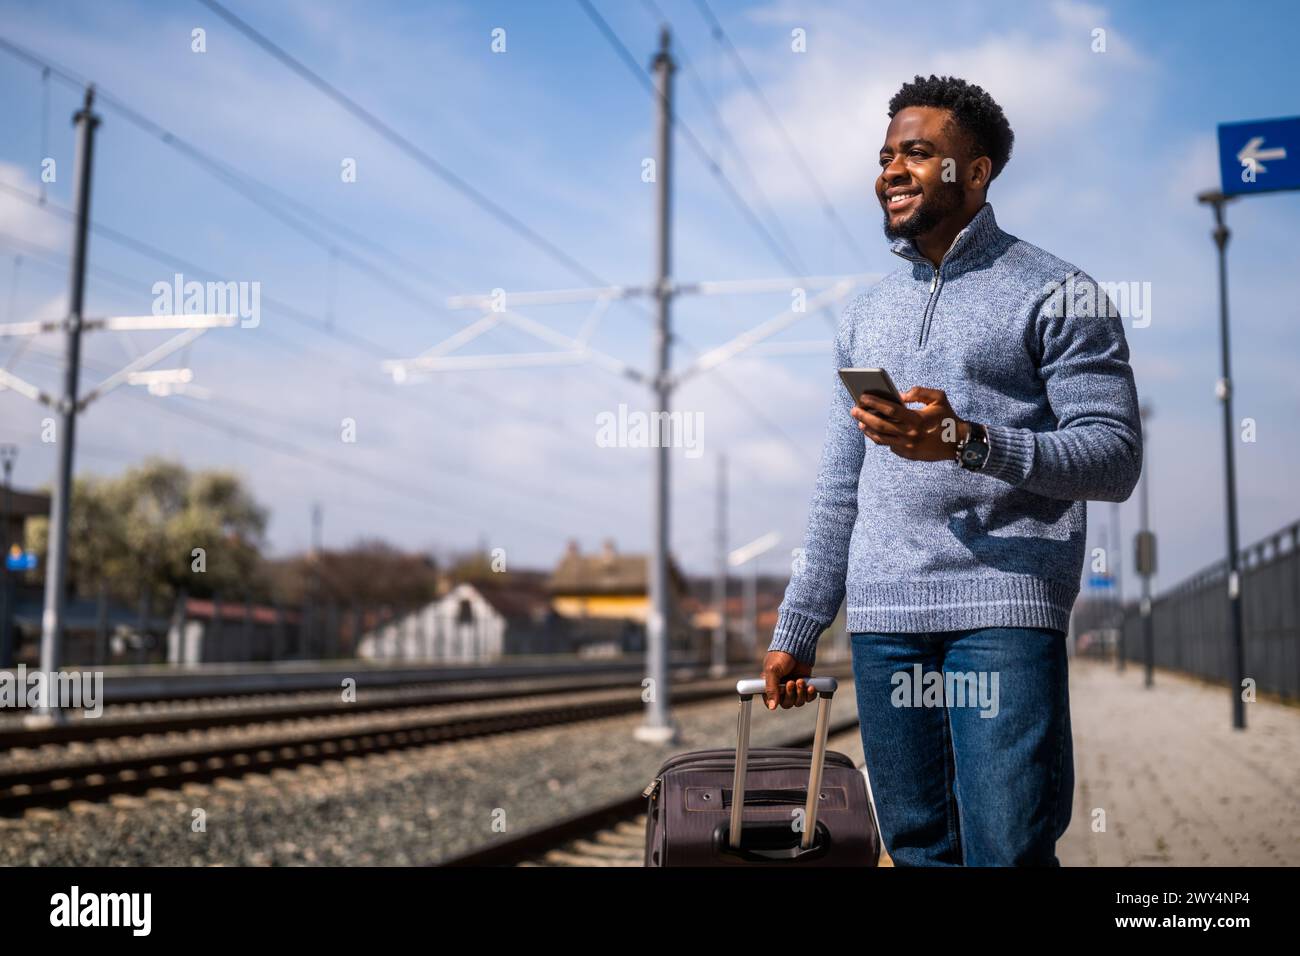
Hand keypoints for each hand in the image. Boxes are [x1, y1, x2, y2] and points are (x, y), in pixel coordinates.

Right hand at [762, 651, 816, 710]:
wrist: (798, 646)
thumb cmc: (781, 656)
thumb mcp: (772, 671)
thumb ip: (771, 689)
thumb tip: (771, 707)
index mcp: (770, 685)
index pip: (771, 701)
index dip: (777, 700)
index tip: (781, 691)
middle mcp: (781, 688)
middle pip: (786, 704)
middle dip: (790, 695)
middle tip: (791, 682)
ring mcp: (794, 687)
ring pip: (798, 702)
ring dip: (800, 693)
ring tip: (801, 681)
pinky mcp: (805, 686)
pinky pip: (808, 698)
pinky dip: (810, 694)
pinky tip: (810, 686)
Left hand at [851, 386, 969, 461]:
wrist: (959, 442)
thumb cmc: (948, 417)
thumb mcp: (939, 398)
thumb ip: (919, 392)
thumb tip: (900, 395)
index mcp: (916, 419)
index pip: (890, 409)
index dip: (874, 402)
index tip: (862, 397)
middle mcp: (910, 434)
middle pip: (880, 425)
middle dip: (864, 416)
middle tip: (854, 410)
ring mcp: (908, 447)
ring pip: (881, 439)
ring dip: (868, 430)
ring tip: (860, 422)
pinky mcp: (909, 455)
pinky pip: (890, 446)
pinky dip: (880, 438)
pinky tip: (873, 431)